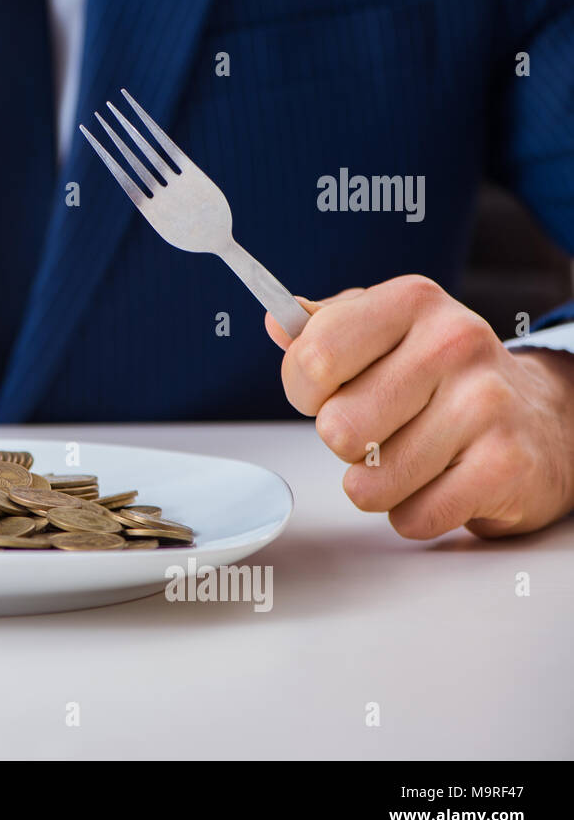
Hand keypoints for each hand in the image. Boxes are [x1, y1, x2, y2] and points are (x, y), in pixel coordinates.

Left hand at [266, 275, 573, 539]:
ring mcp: (485, 404)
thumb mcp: (386, 333)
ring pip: (368, 483)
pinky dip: (413, 513)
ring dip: (376, 484)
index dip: (304, 392)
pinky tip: (440, 483)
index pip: (312, 359)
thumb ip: (327, 328)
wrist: (542, 419)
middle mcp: (454, 342)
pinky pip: (411, 517)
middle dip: (344, 442)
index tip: (328, 394)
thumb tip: (277, 322)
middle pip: (336, 428)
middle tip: (381, 429)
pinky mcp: (505, 465)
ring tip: (412, 457)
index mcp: (412, 302)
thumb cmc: (443, 377)